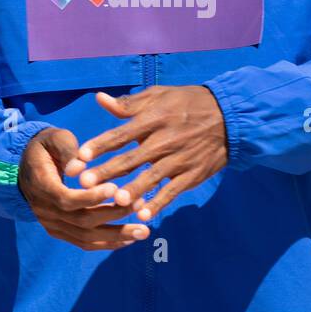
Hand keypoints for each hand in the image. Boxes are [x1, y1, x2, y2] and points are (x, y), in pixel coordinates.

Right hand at [18, 127, 149, 249]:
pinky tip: (129, 239)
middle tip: (139, 205)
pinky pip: (84, 243)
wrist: (26, 166)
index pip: (67, 199)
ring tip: (143, 231)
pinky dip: (107, 243)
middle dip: (113, 215)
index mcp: (41, 186)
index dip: (91, 197)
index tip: (115, 188)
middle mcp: (45, 211)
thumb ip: (68, 150)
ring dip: (116, 236)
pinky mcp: (61, 232)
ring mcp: (52, 225)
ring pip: (85, 237)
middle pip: (81, 221)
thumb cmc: (47, 147)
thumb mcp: (54, 139)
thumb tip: (79, 168)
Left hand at [64, 85, 227, 221]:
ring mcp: (178, 159)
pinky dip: (157, 204)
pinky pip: (171, 192)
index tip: (81, 155)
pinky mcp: (191, 175)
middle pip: (131, 158)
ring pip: (151, 177)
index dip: (100, 144)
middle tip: (84, 183)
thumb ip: (129, 103)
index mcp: (153, 119)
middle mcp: (164, 140)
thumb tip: (99, 100)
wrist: (229, 116)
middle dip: (107, 171)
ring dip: (132, 190)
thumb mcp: (160, 95)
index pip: (121, 133)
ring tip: (114, 201)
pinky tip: (142, 216)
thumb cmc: (187, 103)